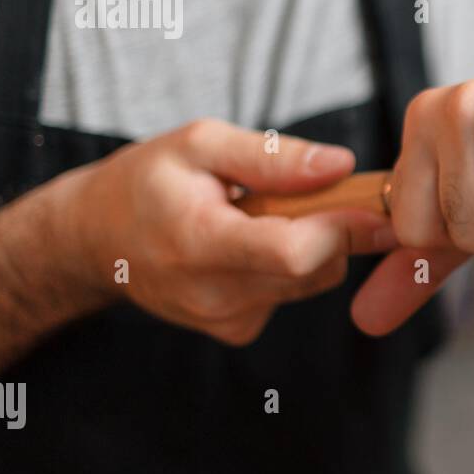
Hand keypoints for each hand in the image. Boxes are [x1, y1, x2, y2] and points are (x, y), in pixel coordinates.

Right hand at [59, 118, 385, 344]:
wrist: (96, 239)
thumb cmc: (148, 181)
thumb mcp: (201, 143)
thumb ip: (272, 157)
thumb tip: (342, 165)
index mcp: (199, 243)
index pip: (294, 253)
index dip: (344, 229)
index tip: (378, 201)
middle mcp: (213, 294)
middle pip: (314, 268)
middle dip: (338, 226)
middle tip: (323, 188)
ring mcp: (225, 319)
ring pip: (313, 280)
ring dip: (313, 243)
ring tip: (269, 211)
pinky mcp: (236, 330)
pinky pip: (293, 291)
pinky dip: (291, 264)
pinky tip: (253, 241)